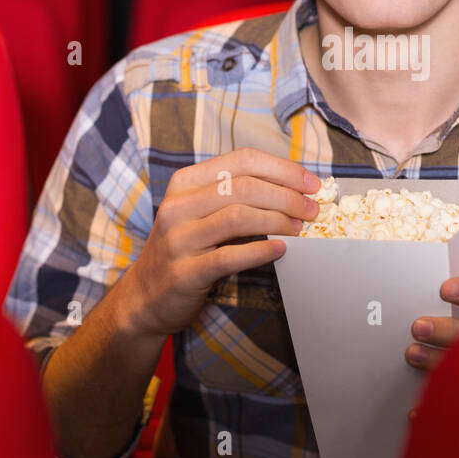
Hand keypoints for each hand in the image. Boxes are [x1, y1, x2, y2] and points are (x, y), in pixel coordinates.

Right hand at [113, 147, 320, 338]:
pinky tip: (281, 250)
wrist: (145, 297)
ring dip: (278, 220)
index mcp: (186, 182)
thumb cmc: (187, 249)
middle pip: (244, 186)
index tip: (311, 184)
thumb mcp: (203, 213)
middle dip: (287, 196)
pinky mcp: (184, 272)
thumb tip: (295, 189)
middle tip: (313, 210)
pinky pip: (229, 257)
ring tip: (300, 228)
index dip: (283, 169)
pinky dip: (261, 251)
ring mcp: (178, 239)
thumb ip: (238, 197)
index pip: (242, 160)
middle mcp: (179, 205)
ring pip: (238, 216)